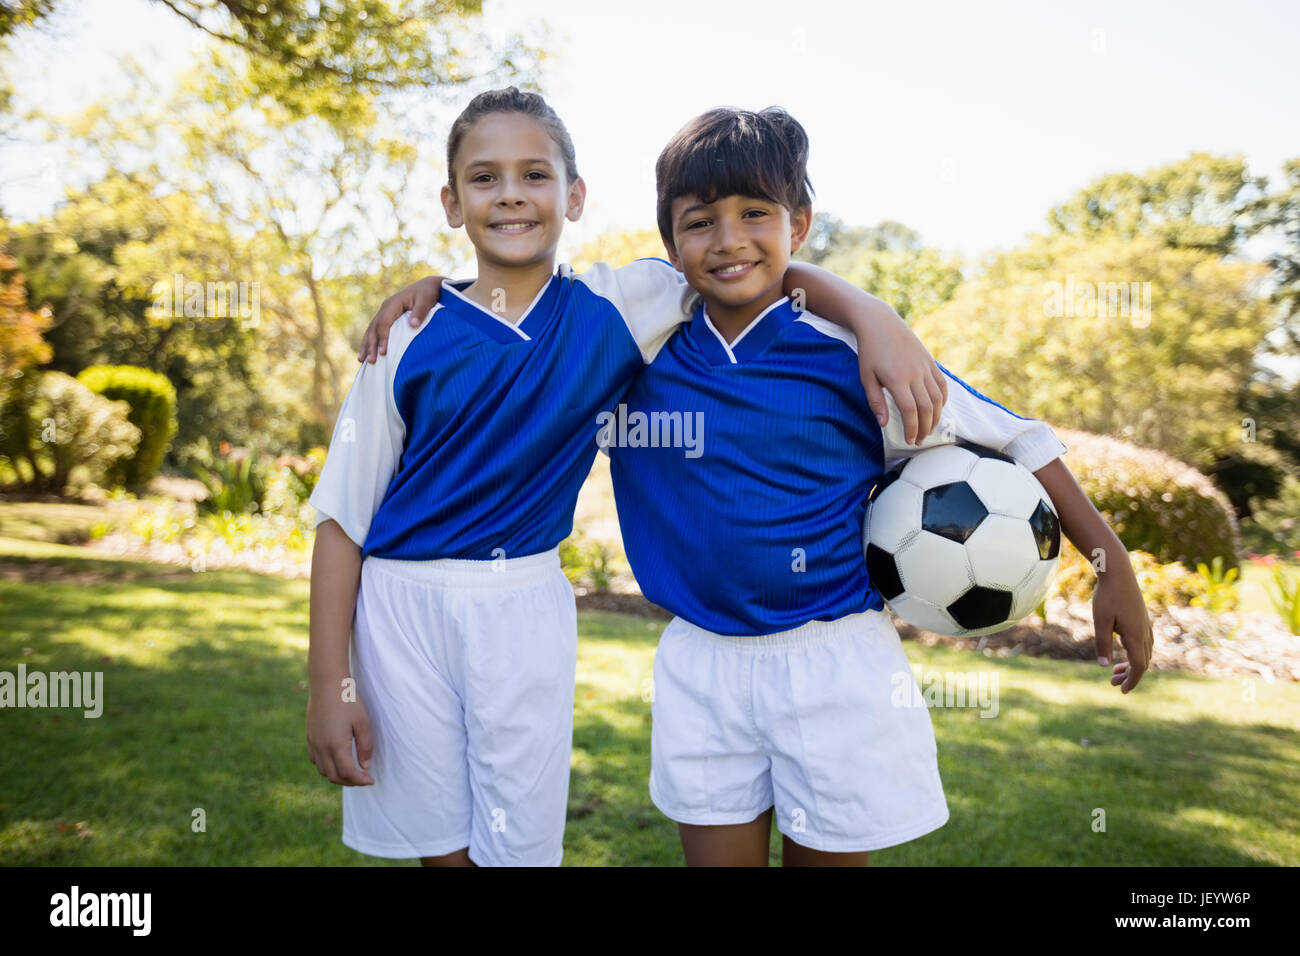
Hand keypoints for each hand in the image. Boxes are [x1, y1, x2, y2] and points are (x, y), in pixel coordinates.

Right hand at [306, 683, 375, 785]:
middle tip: (363, 779)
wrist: (326, 683)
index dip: (360, 781)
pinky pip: (315, 760)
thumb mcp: (363, 722)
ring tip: (352, 771)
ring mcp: (313, 743)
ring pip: (323, 771)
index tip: (371, 780)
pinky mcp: (309, 737)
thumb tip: (365, 766)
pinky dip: (326, 766)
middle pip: (334, 776)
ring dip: (337, 776)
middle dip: (350, 782)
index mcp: (336, 745)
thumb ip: (365, 746)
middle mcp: (321, 747)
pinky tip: (336, 760)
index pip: (348, 773)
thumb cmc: (348, 700)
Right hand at [358, 275, 443, 362]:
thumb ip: (420, 312)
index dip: (382, 338)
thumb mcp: (426, 300)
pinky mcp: (387, 317)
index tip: (383, 352)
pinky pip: (376, 330)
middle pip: (374, 328)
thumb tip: (413, 324)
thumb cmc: (428, 293)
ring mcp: (385, 312)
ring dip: (367, 344)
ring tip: (361, 360)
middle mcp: (386, 307)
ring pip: (371, 329)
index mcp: (393, 303)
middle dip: (371, 345)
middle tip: (371, 361)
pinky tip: (367, 352)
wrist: (428, 286)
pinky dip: (370, 341)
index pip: (384, 323)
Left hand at [855, 311, 947, 444]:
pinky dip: (942, 400)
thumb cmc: (869, 351)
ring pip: (937, 398)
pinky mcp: (930, 361)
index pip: (910, 411)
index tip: (909, 440)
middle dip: (925, 428)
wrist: (880, 322)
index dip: (912, 429)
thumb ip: (876, 402)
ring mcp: (925, 367)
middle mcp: (915, 373)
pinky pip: (942, 385)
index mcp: (897, 379)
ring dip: (935, 417)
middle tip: (919, 440)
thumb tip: (884, 424)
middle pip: (927, 408)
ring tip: (928, 429)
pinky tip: (937, 410)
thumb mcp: (866, 377)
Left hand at [1092, 570, 1153, 693]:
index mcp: (1135, 635)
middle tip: (1113, 683)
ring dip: (1132, 664)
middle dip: (1129, 675)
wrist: (1118, 572)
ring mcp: (1145, 625)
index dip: (1132, 680)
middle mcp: (1144, 632)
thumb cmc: (1107, 596)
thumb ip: (1103, 644)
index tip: (1122, 690)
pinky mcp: (1142, 618)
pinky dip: (1135, 652)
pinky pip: (1144, 642)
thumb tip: (1104, 666)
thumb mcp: (1100, 621)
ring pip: (1144, 652)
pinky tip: (1124, 650)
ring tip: (1114, 670)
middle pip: (1142, 661)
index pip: (1138, 666)